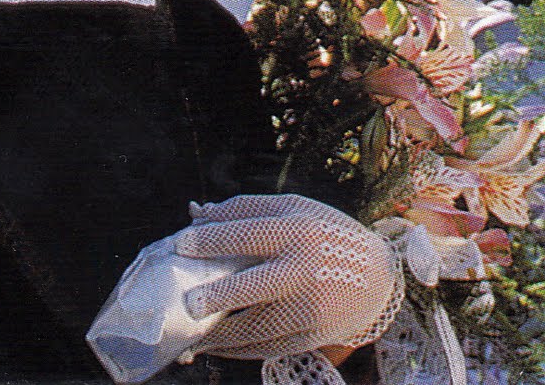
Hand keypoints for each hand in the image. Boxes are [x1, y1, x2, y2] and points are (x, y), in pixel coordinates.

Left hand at [175, 194, 400, 359]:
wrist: (380, 275)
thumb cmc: (323, 234)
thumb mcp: (292, 209)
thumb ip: (244, 209)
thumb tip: (196, 213)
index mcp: (297, 232)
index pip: (248, 235)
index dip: (211, 240)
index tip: (179, 245)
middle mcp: (305, 271)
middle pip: (256, 286)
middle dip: (220, 296)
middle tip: (188, 304)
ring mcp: (312, 308)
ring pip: (259, 327)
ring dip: (220, 336)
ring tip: (188, 337)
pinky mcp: (314, 335)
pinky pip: (271, 347)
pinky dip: (239, 350)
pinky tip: (216, 346)